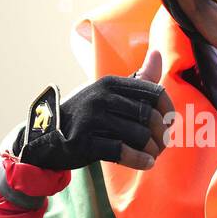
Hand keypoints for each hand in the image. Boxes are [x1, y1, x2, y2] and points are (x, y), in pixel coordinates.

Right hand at [13, 50, 174, 170]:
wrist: (47, 136)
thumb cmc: (87, 115)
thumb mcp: (110, 93)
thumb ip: (139, 78)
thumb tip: (159, 53)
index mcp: (111, 83)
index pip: (154, 93)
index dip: (168, 111)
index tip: (169, 124)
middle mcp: (102, 97)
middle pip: (149, 116)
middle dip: (161, 135)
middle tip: (161, 145)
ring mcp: (91, 119)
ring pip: (138, 135)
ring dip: (152, 149)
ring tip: (153, 155)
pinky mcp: (84, 142)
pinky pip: (121, 151)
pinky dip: (139, 160)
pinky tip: (146, 163)